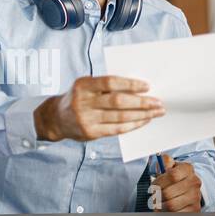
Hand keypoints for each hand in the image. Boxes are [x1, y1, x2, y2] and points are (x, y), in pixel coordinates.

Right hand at [35, 76, 164, 141]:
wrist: (56, 118)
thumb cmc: (78, 98)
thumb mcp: (86, 86)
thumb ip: (106, 87)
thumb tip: (138, 89)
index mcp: (83, 85)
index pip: (110, 82)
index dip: (130, 84)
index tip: (147, 86)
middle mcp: (83, 102)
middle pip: (118, 102)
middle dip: (141, 102)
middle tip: (158, 102)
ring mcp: (86, 119)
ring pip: (120, 117)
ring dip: (141, 115)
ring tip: (156, 113)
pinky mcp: (90, 133)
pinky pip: (116, 130)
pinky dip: (132, 125)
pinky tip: (143, 121)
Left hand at [150, 154, 202, 211]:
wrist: (185, 189)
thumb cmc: (173, 178)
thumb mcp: (168, 165)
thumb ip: (164, 161)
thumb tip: (161, 162)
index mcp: (187, 169)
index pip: (172, 175)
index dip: (159, 182)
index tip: (153, 186)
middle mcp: (194, 182)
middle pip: (168, 193)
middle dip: (156, 196)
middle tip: (153, 196)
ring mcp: (195, 197)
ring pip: (171, 205)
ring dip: (160, 206)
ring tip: (157, 203)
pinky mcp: (194, 210)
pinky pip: (176, 215)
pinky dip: (167, 214)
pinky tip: (165, 210)